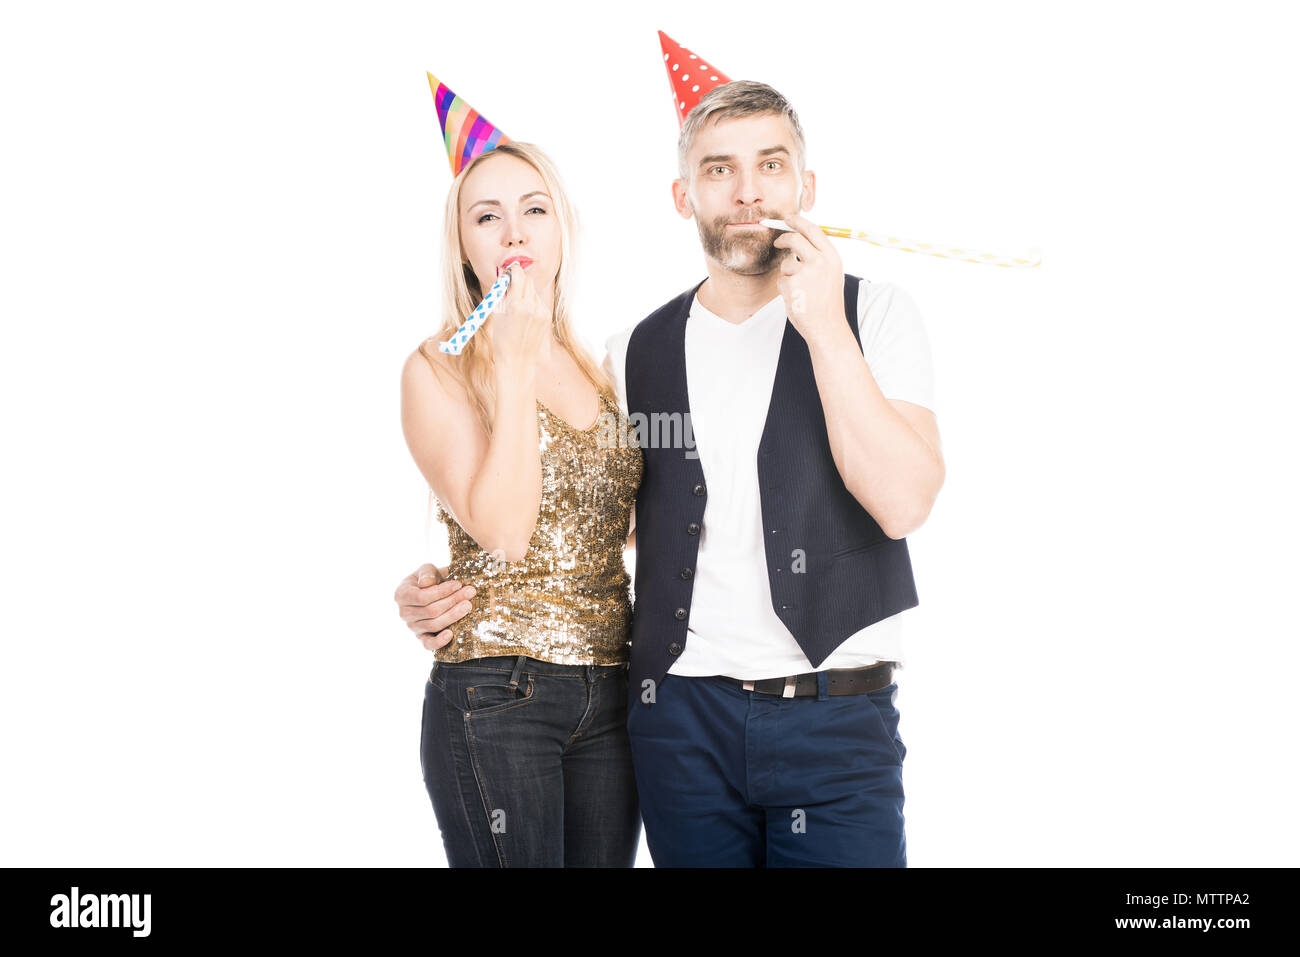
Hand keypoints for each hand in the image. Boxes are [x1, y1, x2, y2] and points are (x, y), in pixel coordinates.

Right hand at [393, 563, 476, 651]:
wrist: (433, 590)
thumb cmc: (430, 579)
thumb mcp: (428, 569)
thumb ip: (427, 572)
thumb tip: (426, 583)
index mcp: (402, 595)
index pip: (422, 597)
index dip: (441, 591)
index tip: (458, 584)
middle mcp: (404, 613)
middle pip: (430, 611)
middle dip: (453, 601)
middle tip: (470, 592)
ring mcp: (412, 627)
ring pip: (434, 625)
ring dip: (453, 615)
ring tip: (469, 605)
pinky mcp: (422, 638)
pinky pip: (428, 644)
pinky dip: (439, 641)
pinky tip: (451, 634)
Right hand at [489, 261, 552, 369]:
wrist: (517, 360)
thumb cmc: (502, 338)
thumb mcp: (497, 313)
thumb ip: (503, 293)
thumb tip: (506, 277)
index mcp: (516, 304)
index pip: (519, 275)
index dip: (513, 271)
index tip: (509, 270)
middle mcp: (531, 306)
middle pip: (528, 280)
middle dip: (520, 279)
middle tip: (511, 284)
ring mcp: (541, 312)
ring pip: (533, 292)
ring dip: (525, 293)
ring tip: (516, 307)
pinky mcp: (547, 317)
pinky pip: (539, 303)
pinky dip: (532, 304)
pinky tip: (525, 317)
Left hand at [772, 212, 846, 346]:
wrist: (827, 326)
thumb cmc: (827, 302)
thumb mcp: (832, 274)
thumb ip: (820, 256)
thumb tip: (802, 239)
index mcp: (832, 257)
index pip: (813, 230)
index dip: (798, 221)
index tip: (788, 218)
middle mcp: (820, 261)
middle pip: (795, 238)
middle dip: (783, 237)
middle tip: (777, 241)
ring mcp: (805, 272)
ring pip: (786, 263)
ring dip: (788, 274)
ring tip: (800, 290)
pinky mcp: (791, 284)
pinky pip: (781, 279)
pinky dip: (785, 288)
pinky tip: (796, 298)